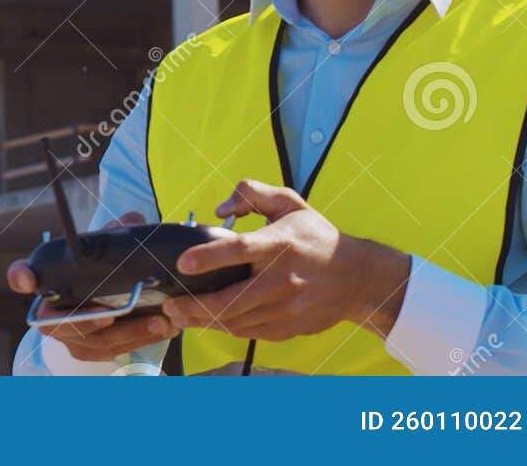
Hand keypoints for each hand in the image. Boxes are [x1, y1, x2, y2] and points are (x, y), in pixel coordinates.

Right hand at [6, 211, 177, 361]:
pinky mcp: (87, 351)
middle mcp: (48, 311)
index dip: (22, 277)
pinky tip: (165, 330)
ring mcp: (67, 335)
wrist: (98, 299)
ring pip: (94, 341)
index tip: (27, 278)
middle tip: (112, 313)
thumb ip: (115, 232)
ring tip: (161, 323)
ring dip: (128, 333)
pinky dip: (139, 341)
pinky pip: (112, 351)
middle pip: (59, 322)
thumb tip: (133, 221)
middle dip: (87, 319)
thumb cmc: (97, 268)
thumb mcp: (102, 247)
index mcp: (44, 278)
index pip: (23, 275)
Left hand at [160, 180, 409, 340]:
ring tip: (177, 314)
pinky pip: (246, 332)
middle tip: (169, 303)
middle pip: (231, 299)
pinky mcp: (286, 328)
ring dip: (202, 320)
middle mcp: (282, 279)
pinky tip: (204, 321)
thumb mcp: (290, 203)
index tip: (183, 263)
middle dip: (194, 305)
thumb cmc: (316, 237)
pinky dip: (222, 328)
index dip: (209, 257)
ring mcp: (285, 308)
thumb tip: (219, 209)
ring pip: (235, 321)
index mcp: (280, 244)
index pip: (240, 250)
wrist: (358, 279)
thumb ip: (253, 194)